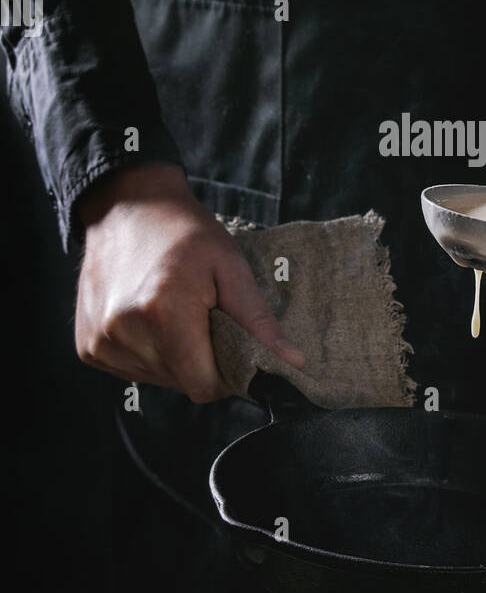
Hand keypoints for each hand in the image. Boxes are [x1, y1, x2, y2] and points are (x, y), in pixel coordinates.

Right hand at [75, 162, 304, 402]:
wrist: (127, 207)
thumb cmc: (183, 232)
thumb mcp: (230, 266)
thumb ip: (258, 321)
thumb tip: (291, 362)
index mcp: (164, 313)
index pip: (204, 386)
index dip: (225, 373)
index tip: (230, 345)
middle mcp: (126, 332)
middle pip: (183, 383)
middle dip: (201, 360)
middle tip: (202, 318)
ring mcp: (102, 342)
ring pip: (158, 378)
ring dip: (174, 356)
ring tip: (172, 312)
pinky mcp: (88, 347)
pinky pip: (133, 370)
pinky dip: (148, 352)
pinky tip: (148, 318)